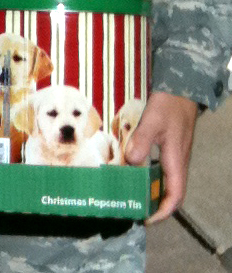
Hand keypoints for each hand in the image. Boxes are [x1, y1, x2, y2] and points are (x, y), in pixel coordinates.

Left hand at [125, 90, 198, 223]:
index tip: (147, 219)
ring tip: (131, 194)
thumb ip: (142, 141)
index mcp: (176, 162)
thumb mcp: (152, 122)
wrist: (180, 90)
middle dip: (155, 205)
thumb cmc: (168, 106)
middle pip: (170, 192)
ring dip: (151, 191)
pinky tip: (133, 170)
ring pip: (165, 181)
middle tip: (135, 210)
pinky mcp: (170, 148)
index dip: (163, 211)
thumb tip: (132, 163)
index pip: (174, 195)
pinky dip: (149, 175)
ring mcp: (174, 156)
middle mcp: (177, 163)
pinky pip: (161, 169)